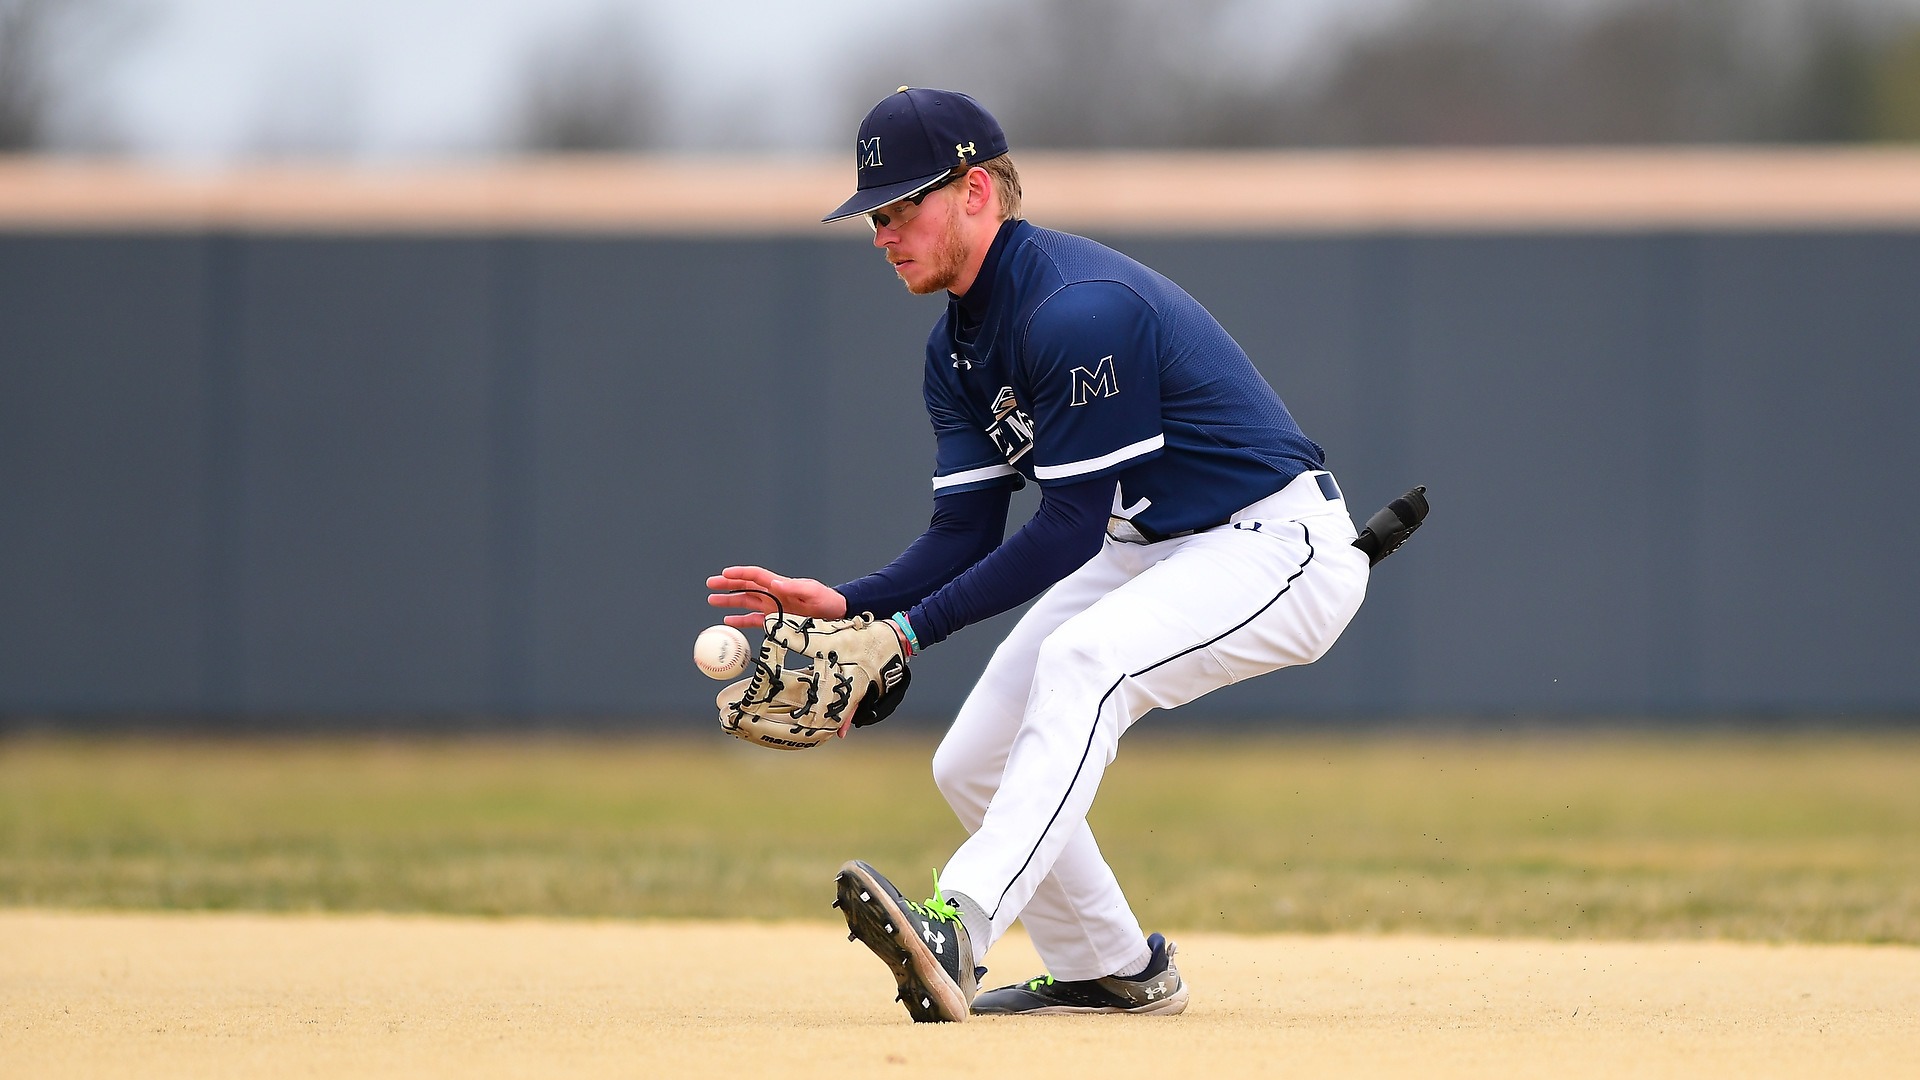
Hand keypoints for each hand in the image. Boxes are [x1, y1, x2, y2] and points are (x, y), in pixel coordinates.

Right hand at [705, 566, 848, 628]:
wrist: (836, 613)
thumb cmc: (826, 601)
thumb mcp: (812, 592)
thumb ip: (794, 587)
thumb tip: (776, 583)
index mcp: (780, 584)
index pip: (755, 575)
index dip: (740, 573)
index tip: (725, 573)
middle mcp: (773, 594)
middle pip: (745, 586)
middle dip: (727, 585)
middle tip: (711, 584)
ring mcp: (773, 606)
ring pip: (746, 601)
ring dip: (729, 601)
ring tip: (712, 600)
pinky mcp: (777, 619)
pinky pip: (755, 619)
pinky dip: (741, 620)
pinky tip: (729, 620)